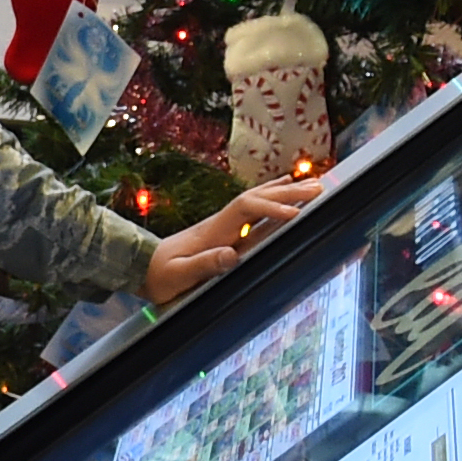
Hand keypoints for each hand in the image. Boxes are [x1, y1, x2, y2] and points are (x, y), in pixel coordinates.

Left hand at [141, 178, 320, 304]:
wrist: (141, 266)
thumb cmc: (159, 276)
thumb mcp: (178, 275)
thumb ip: (203, 265)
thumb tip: (231, 254)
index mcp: (213, 232)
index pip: (247, 210)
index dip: (271, 209)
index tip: (296, 214)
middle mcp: (221, 222)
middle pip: (258, 198)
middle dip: (289, 193)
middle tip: (320, 188)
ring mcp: (223, 224)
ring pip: (258, 200)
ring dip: (285, 191)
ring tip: (314, 184)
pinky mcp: (225, 230)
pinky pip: (254, 209)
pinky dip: (272, 197)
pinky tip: (285, 190)